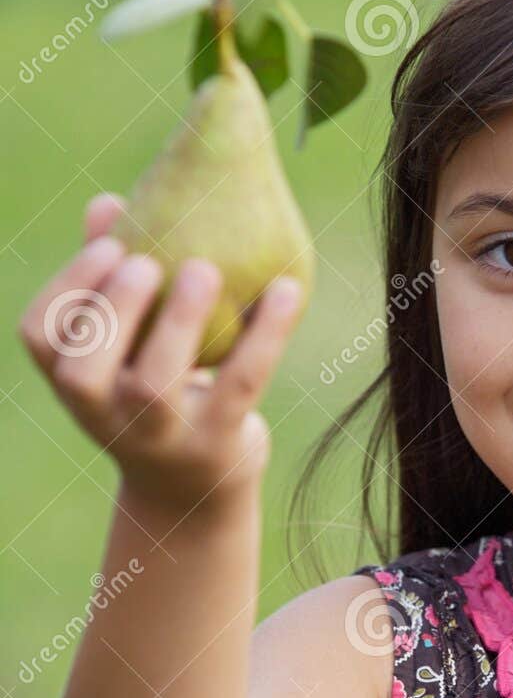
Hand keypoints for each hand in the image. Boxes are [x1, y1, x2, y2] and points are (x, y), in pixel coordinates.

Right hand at [18, 193, 305, 511]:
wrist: (193, 494)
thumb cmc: (153, 398)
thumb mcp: (125, 351)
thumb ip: (113, 282)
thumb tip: (108, 203)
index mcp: (76, 386)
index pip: (42, 338)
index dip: (66, 289)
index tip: (109, 245)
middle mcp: (107, 418)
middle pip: (86, 371)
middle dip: (113, 310)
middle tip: (146, 262)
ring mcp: (162, 438)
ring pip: (155, 388)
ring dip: (176, 324)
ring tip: (202, 269)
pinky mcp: (218, 445)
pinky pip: (240, 385)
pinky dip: (265, 335)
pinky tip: (285, 288)